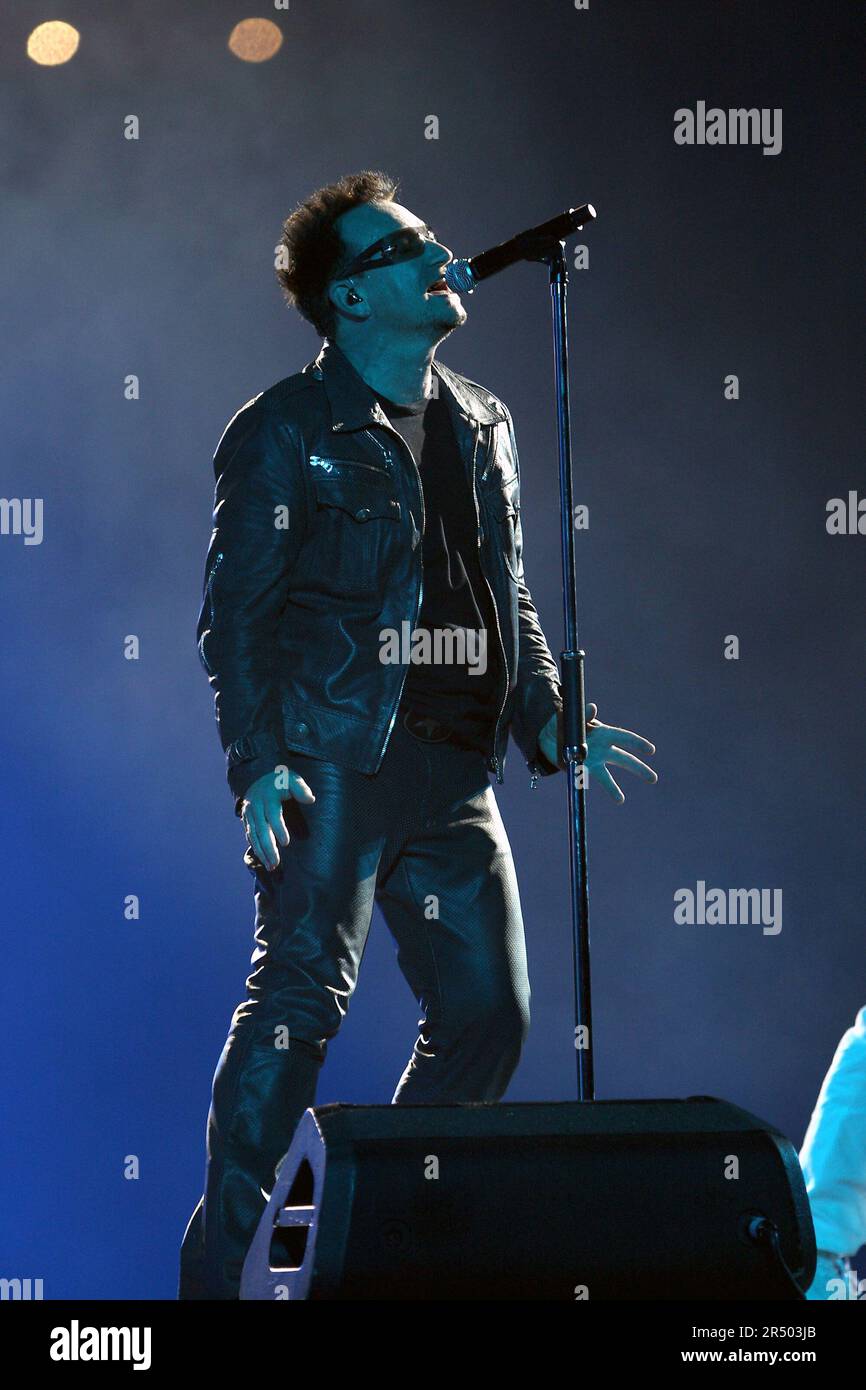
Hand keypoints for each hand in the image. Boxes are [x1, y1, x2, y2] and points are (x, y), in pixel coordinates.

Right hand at [241, 767, 315, 870]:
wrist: (261, 778)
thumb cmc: (282, 782)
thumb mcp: (292, 779)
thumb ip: (301, 789)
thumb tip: (311, 799)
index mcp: (268, 796)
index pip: (273, 815)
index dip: (278, 829)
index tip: (286, 843)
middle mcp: (255, 806)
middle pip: (261, 829)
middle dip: (268, 847)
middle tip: (276, 863)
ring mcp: (249, 813)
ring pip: (253, 835)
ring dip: (261, 852)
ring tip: (272, 866)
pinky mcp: (246, 819)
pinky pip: (249, 836)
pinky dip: (256, 848)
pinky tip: (264, 860)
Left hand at [537, 702, 656, 802]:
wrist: (548, 734)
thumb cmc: (565, 721)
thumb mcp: (574, 717)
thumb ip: (585, 715)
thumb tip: (593, 708)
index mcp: (604, 734)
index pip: (624, 738)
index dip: (638, 743)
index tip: (650, 750)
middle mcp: (602, 750)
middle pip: (624, 760)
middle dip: (639, 769)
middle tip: (653, 779)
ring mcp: (592, 761)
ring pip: (606, 777)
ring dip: (613, 789)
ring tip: (620, 800)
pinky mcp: (580, 769)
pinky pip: (585, 779)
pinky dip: (584, 784)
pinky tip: (584, 791)